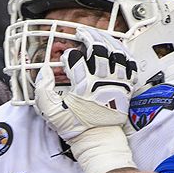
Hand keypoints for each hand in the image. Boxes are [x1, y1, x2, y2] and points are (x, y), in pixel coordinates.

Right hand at [33, 27, 137, 141]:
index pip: (76, 60)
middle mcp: (103, 82)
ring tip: (97, 34)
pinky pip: (130, 64)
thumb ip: (43, 90)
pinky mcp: (127, 87)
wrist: (99, 140)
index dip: (69, 55)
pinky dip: (123, 53)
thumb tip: (44, 71)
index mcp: (84, 87)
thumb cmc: (77, 127)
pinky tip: (116, 47)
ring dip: (106, 40)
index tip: (65, 58)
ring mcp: (117, 83)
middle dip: (89, 36)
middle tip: (81, 32)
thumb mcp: (51, 112)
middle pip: (99, 50)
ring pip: (116, 53)